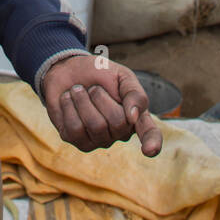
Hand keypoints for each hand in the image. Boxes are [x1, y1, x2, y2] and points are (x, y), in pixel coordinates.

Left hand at [43, 57, 162, 157]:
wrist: (67, 69)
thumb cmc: (99, 73)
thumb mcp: (120, 75)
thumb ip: (133, 92)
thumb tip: (134, 117)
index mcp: (136, 116)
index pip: (149, 134)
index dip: (152, 142)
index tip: (149, 150)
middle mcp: (119, 133)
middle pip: (118, 122)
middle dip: (101, 96)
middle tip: (93, 87)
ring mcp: (98, 140)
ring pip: (95, 126)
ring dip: (83, 99)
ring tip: (78, 90)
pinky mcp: (77, 141)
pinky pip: (75, 128)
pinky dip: (69, 106)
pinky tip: (68, 99)